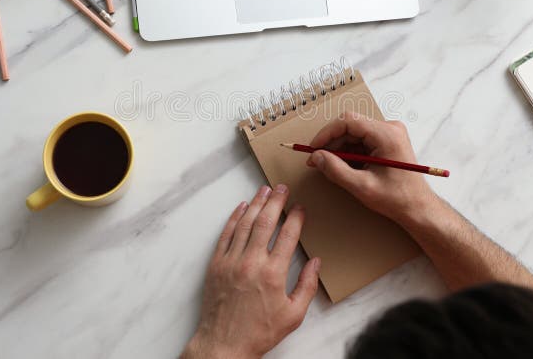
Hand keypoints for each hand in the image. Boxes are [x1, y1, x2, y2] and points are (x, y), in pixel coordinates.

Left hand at [182, 185, 320, 358]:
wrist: (224, 344)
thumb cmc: (260, 332)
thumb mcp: (294, 314)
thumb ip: (307, 285)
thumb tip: (316, 262)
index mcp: (273, 273)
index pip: (288, 235)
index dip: (296, 218)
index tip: (300, 207)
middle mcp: (251, 262)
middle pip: (265, 222)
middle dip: (275, 202)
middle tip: (282, 188)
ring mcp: (231, 261)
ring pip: (244, 224)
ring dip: (255, 204)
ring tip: (264, 191)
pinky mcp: (216, 265)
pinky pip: (226, 234)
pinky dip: (234, 218)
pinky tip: (241, 207)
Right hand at [307, 111, 436, 224]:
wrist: (418, 208)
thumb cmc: (396, 198)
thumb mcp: (362, 186)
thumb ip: (336, 170)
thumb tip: (316, 157)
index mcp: (387, 135)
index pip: (348, 121)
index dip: (326, 133)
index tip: (313, 148)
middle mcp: (390, 128)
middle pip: (350, 127)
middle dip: (331, 143)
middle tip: (317, 160)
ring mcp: (390, 134)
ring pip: (354, 134)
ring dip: (340, 150)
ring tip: (330, 168)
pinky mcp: (388, 141)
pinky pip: (362, 141)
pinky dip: (350, 153)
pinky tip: (345, 168)